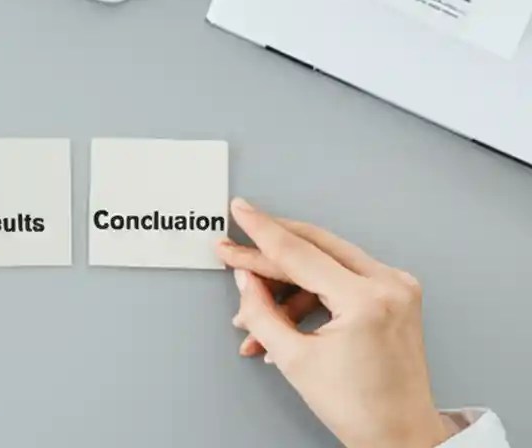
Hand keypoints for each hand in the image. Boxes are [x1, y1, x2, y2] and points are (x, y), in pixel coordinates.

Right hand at [217, 199, 454, 447]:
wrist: (400, 435)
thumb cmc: (360, 409)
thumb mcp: (293, 359)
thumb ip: (261, 311)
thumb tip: (245, 278)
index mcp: (366, 300)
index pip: (299, 253)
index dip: (261, 232)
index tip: (240, 212)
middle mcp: (389, 285)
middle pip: (315, 247)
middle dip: (269, 251)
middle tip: (236, 248)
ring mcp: (396, 288)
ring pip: (326, 262)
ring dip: (286, 284)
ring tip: (255, 313)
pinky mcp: (394, 295)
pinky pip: (341, 278)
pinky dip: (309, 295)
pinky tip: (282, 319)